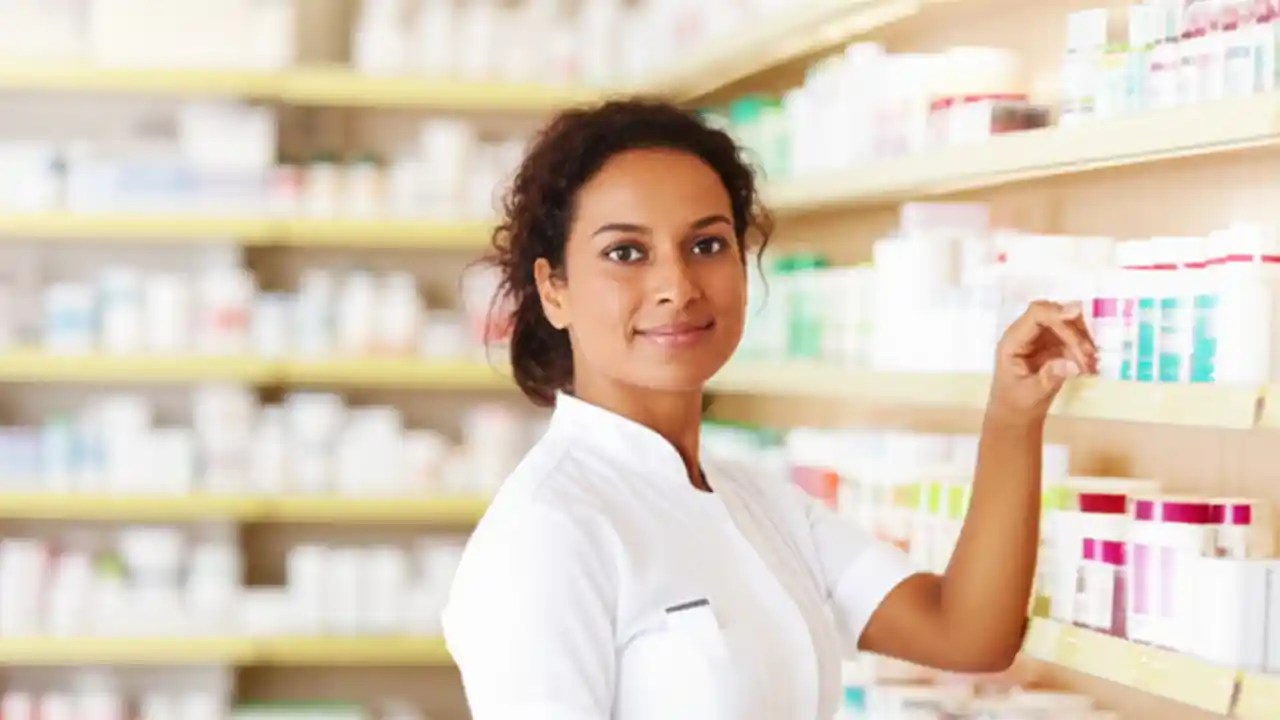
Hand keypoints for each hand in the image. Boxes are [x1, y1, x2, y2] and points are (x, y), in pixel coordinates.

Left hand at [988, 300, 1096, 423]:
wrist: (1015, 415)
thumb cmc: (1017, 404)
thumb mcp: (1032, 395)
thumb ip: (1049, 377)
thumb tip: (1070, 363)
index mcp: (1013, 341)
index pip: (1036, 315)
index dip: (1058, 314)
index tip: (1079, 321)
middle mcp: (1025, 334)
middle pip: (1052, 314)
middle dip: (1074, 329)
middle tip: (1089, 353)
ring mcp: (1038, 339)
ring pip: (1065, 324)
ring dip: (1081, 340)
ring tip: (1090, 364)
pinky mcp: (1051, 346)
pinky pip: (1071, 338)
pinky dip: (1082, 349)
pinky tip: (1089, 367)